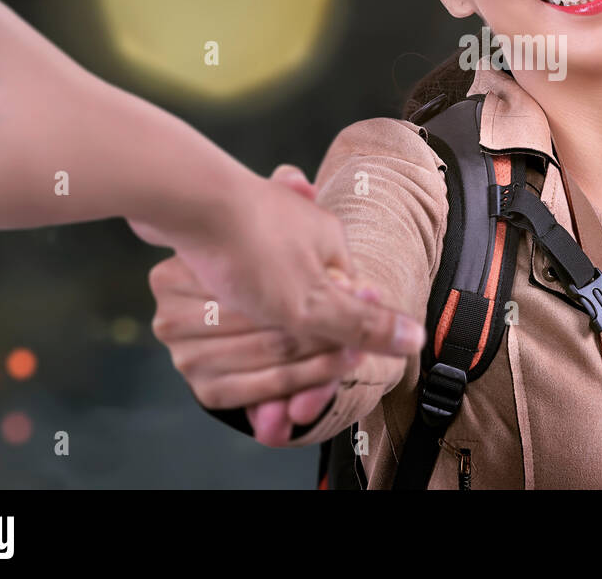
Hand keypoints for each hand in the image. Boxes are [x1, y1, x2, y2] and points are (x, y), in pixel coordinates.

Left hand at [146, 165, 423, 446]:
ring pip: (272, 289)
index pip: (345, 307)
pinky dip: (234, 303)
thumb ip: (362, 322)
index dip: (332, 357)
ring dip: (266, 333)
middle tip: (281, 405)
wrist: (184, 197)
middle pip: (309, 302)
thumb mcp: (312, 300)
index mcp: (331, 245)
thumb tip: (416, 337)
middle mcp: (301, 233)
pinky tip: (224, 326)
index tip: (305, 400)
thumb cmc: (251, 248)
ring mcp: (262, 225)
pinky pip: (236, 272)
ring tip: (255, 385)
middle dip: (297, 355)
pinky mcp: (224, 225)